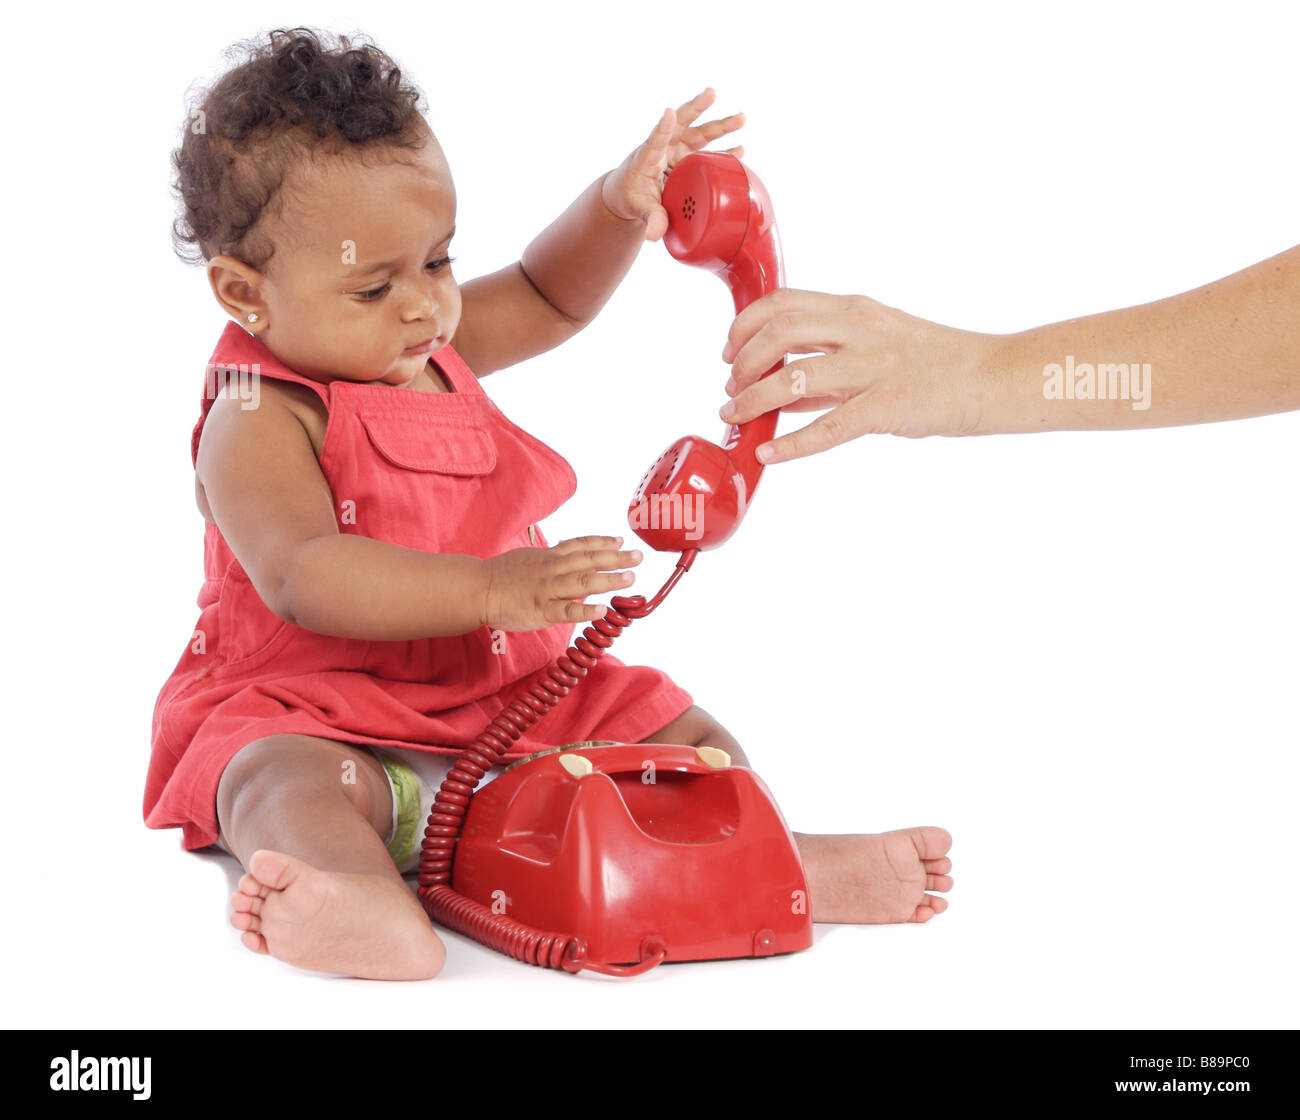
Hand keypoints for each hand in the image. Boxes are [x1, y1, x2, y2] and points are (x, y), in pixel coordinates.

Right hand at [482, 535, 642, 630]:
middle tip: (638, 557)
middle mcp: (552, 569)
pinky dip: (586, 610)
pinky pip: (567, 611)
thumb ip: (550, 560)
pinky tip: (602, 610)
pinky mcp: (542, 610)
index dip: (602, 542)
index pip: (581, 545)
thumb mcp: (528, 558)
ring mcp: (548, 589)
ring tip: (630, 577)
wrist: (477, 588)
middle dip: (616, 558)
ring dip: (609, 579)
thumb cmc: (500, 575)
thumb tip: (570, 560)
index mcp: (549, 557)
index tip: (621, 540)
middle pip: (589, 561)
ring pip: (583, 582)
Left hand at [602, 87, 745, 241]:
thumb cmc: (630, 196)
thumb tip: (655, 234)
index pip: (656, 139)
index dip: (663, 128)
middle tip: (712, 93)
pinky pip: (707, 152)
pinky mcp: (688, 159)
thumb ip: (650, 218)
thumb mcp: (638, 208)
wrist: (629, 192)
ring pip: (700, 134)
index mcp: (648, 156)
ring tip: (741, 118)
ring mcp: (678, 151)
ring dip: (721, 125)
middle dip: (698, 108)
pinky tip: (741, 147)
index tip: (669, 114)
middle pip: (683, 124)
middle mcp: (665, 148)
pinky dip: (724, 149)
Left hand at [717, 288, 1001, 459]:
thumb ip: (830, 365)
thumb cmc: (939, 364)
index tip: (729, 351)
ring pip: (795, 377)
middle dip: (742, 362)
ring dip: (754, 398)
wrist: (996, 376)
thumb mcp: (879, 345)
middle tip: (730, 388)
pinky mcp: (889, 405)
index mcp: (856, 310)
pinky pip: (829, 427)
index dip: (745, 325)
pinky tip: (769, 452)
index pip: (783, 303)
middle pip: (779, 332)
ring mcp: (875, 366)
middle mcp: (861, 330)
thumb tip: (782, 391)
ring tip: (736, 417)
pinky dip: (791, 443)